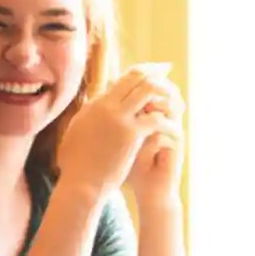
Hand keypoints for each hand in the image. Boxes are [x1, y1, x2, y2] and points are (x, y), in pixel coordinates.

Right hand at [56, 65, 178, 198]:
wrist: (80, 184)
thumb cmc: (77, 166)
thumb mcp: (78, 133)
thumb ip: (88, 116)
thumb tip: (91, 107)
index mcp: (95, 104)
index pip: (122, 79)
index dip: (140, 72)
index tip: (154, 71)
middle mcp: (106, 105)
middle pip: (136, 76)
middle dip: (156, 72)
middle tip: (169, 72)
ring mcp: (118, 118)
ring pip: (148, 89)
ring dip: (166, 92)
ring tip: (178, 104)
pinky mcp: (129, 134)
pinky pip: (156, 118)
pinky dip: (169, 122)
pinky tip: (176, 129)